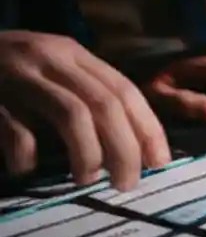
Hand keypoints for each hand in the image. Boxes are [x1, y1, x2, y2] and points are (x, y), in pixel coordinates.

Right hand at [0, 31, 170, 188]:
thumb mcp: (46, 72)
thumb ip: (82, 94)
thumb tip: (129, 143)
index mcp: (70, 53)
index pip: (124, 90)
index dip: (147, 128)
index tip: (160, 162)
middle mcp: (48, 57)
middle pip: (105, 104)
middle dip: (125, 148)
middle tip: (128, 183)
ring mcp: (15, 74)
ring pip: (72, 114)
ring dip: (88, 154)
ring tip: (88, 180)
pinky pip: (17, 131)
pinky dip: (27, 157)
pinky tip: (25, 172)